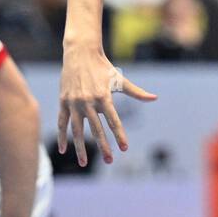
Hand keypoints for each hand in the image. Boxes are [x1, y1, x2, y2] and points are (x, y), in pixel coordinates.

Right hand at [57, 42, 156, 166]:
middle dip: (103, 146)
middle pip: (96, 129)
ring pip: (77, 130)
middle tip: (109, 161)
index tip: (124, 148)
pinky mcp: (63, 102)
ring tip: (84, 163)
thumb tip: (155, 98)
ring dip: (80, 148)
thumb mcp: (119, 79)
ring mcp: (74, 103)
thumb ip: (136, 92)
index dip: (119, 135)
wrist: (80, 52)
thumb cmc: (103, 67)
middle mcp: (88, 102)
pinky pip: (62, 123)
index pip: (113, 120)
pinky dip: (62, 137)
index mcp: (103, 96)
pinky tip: (63, 150)